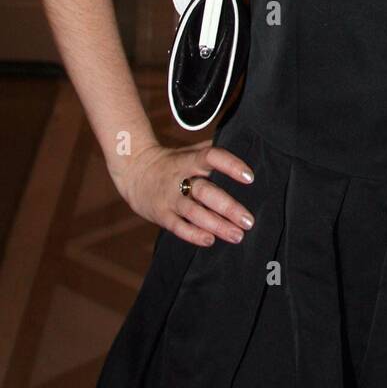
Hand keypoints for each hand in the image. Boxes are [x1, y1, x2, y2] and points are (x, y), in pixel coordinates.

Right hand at [113, 140, 255, 247]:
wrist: (134, 170)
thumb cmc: (173, 162)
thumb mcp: (190, 151)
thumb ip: (213, 152)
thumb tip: (245, 146)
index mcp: (190, 160)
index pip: (211, 157)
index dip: (230, 165)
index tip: (249, 177)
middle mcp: (180, 178)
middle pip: (205, 192)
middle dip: (228, 207)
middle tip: (248, 221)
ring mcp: (169, 198)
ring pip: (194, 213)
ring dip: (216, 225)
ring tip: (237, 235)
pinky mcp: (161, 214)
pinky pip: (178, 227)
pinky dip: (193, 234)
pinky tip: (210, 240)